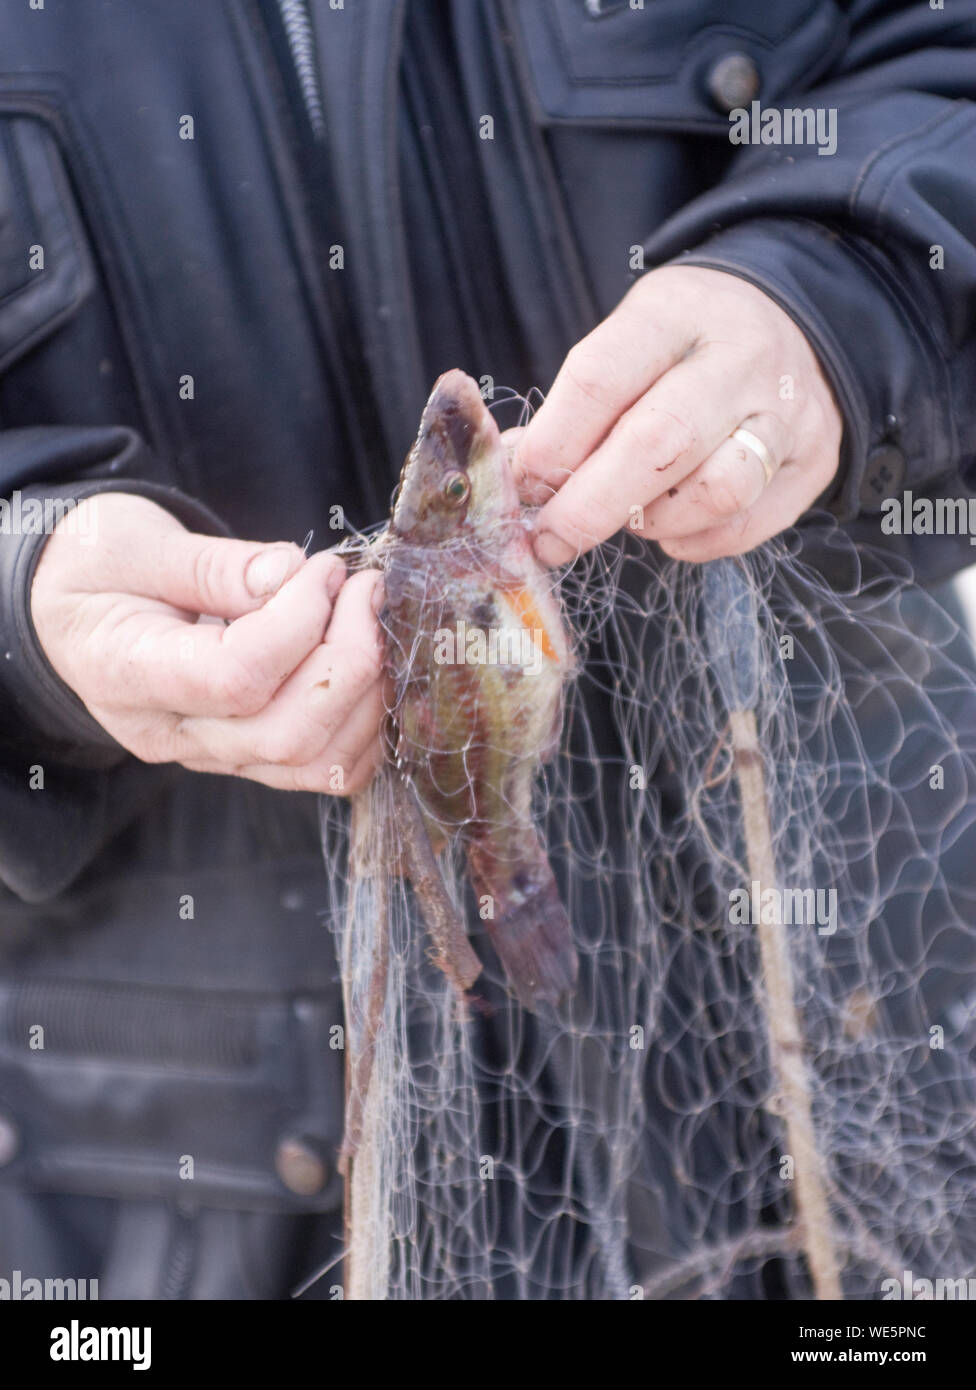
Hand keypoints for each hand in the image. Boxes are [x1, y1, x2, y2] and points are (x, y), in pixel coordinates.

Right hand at [30, 492, 385, 793]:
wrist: (71, 609)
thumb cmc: (96, 568)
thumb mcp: (135, 543)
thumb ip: (213, 564)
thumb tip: (290, 572)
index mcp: (126, 674)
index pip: (235, 677)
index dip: (300, 622)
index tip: (326, 568)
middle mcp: (172, 733)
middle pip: (288, 734)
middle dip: (350, 659)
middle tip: (364, 587)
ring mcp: (212, 755)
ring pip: (318, 763)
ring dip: (367, 693)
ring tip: (368, 617)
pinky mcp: (247, 756)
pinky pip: (325, 767)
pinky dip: (365, 723)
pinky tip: (366, 659)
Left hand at [515, 266, 842, 563]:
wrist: (794, 324)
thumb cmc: (685, 345)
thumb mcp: (627, 343)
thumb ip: (572, 408)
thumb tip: (518, 475)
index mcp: (677, 312)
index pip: (601, 378)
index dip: (552, 444)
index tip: (522, 485)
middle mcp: (742, 358)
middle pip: (660, 443)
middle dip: (590, 505)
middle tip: (549, 540)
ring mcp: (788, 414)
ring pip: (715, 491)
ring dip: (652, 521)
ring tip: (629, 514)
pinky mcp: (815, 464)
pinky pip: (743, 526)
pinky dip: (693, 540)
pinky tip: (671, 525)